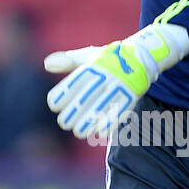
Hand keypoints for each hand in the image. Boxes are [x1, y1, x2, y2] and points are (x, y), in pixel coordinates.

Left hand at [45, 23, 188, 141]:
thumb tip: (47, 64)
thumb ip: (68, 61)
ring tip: (78, 132)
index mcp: (94, 66)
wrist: (141, 57)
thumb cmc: (108, 59)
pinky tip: (99, 133)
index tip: (54, 104)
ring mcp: (120, 86)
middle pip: (87, 96)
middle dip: (74, 112)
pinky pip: (120, 111)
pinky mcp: (131, 96)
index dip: (63, 94)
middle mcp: (107, 76)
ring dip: (89, 121)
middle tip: (64, 123)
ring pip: (102, 106)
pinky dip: (109, 123)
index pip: (75, 81)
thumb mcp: (89, 55)